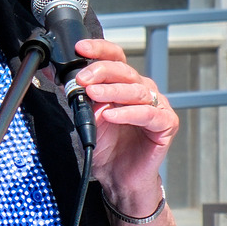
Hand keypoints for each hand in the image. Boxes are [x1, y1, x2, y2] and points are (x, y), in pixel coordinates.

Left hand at [71, 38, 178, 211]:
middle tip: (82, 78)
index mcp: (125, 84)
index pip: (116, 59)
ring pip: (137, 91)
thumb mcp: (86, 116)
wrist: (117, 176)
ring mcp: (157, 106)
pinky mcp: (166, 125)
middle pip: (125, 72)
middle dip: (101, 71)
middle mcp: (143, 91)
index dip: (100, 50)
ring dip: (112, 91)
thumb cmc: (107, 146)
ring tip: (93, 95)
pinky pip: (148, 114)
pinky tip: (111, 115)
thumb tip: (60, 77)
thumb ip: (79, 96)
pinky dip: (128, 113)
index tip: (81, 48)